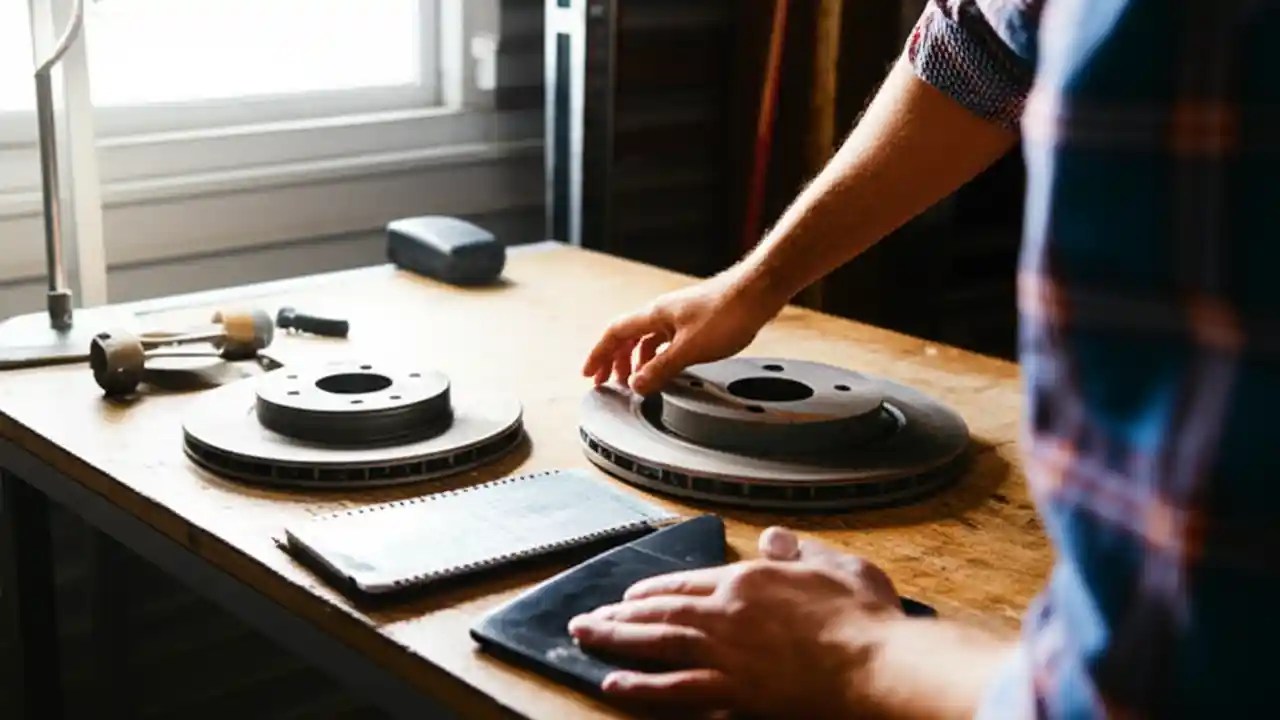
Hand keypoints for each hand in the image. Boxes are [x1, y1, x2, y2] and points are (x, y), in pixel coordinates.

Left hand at [568, 528, 904, 717]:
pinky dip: (640, 685)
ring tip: (585, 639)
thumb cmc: (864, 620)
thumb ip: (798, 551)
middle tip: (588, 618)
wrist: (877, 666)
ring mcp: (726, 653)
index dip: (654, 588)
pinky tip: (613, 683)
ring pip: (657, 642)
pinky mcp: (732, 692)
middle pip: (661, 609)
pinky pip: (674, 687)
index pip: (688, 581)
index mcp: (749, 580)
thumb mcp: (836, 566)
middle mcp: (727, 612)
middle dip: (619, 614)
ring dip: (616, 640)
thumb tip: (774, 537)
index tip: (631, 595)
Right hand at [582, 268, 786, 395]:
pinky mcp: (695, 321)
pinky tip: (665, 367)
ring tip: (635, 381)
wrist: (758, 291)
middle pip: (627, 336)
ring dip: (636, 360)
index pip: (614, 333)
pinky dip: (658, 356)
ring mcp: (678, 316)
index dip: (598, 355)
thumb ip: (661, 369)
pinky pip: (666, 340)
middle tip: (608, 383)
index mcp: (653, 315)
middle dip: (614, 360)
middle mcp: (661, 312)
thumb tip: (636, 386)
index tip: (589, 374)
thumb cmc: (727, 313)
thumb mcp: (690, 349)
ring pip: (647, 339)